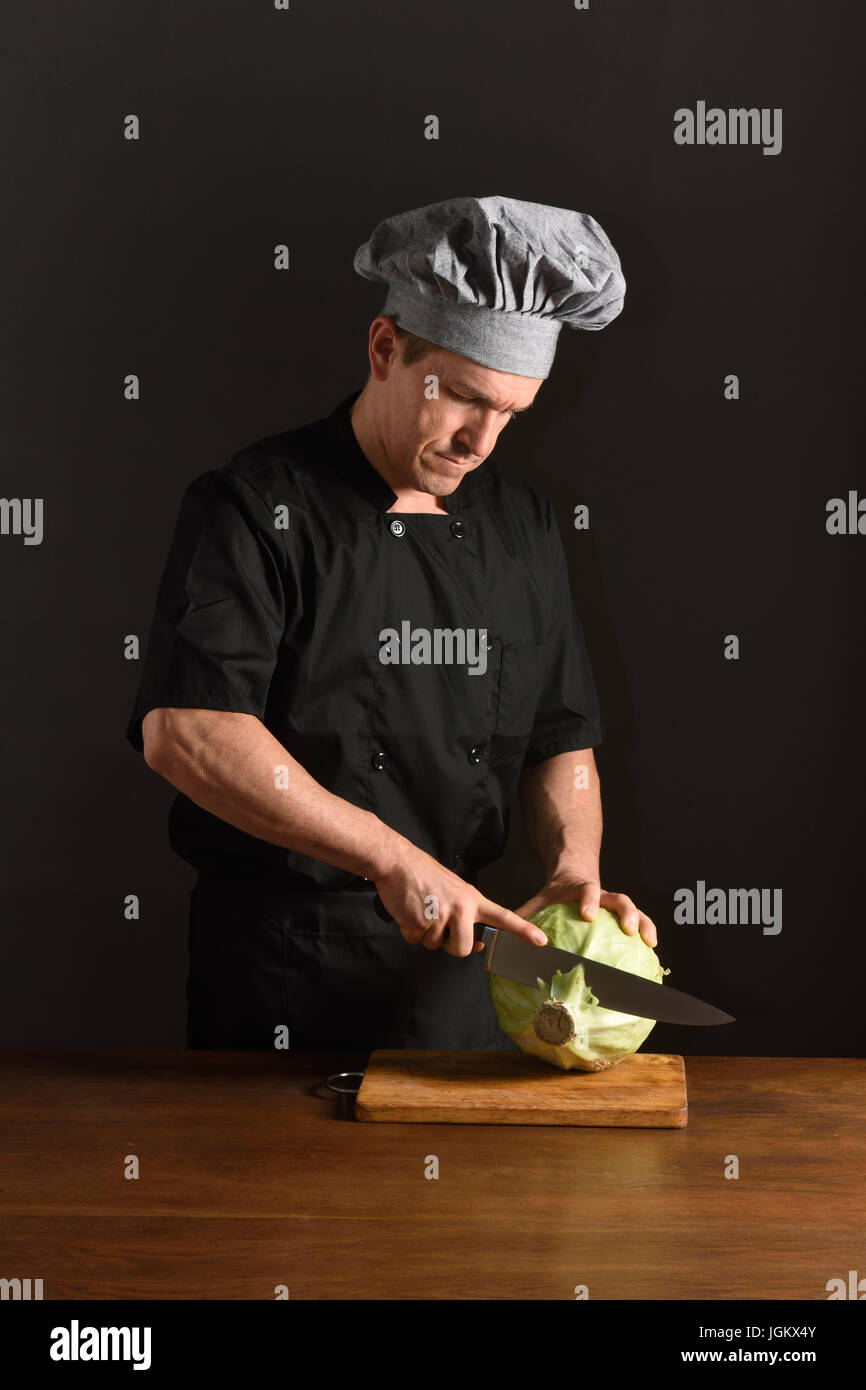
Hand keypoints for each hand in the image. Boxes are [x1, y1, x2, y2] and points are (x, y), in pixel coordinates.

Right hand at [374, 841, 549, 958]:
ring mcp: (440, 915)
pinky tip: (409, 911)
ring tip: (421, 910)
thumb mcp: (455, 890)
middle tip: (439, 928)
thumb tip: (476, 945)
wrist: (398, 862)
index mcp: (472, 899)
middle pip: (463, 949)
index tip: (541, 941)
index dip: (522, 930)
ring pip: (435, 946)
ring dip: (425, 934)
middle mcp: (460, 907)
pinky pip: (415, 940)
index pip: (503, 916)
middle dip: (449, 946)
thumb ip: (468, 914)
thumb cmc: (425, 876)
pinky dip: (409, 931)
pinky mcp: (418, 921)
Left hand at [513, 875, 657, 947]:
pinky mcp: (625, 916)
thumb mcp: (538, 901)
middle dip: (626, 912)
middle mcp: (603, 895)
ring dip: (644, 925)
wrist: (574, 875)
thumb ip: (523, 918)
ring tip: (649, 944)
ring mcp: (616, 905)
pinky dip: (649, 937)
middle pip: (620, 898)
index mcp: (580, 890)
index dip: (588, 900)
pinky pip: (642, 924)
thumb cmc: (556, 895)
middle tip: (628, 929)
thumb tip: (500, 940)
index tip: (587, 914)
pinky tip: (653, 959)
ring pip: (636, 910)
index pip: (586, 890)